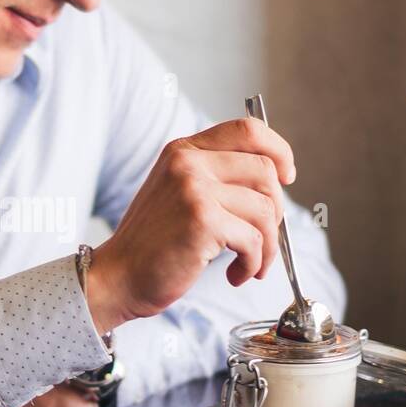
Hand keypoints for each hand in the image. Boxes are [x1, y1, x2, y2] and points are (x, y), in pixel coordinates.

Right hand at [86, 117, 295, 333]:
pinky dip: (254, 263)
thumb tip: (274, 181)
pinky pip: (254, 239)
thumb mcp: (177, 194)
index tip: (287, 175)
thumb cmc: (152, 244)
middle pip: (265, 170)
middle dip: (275, 211)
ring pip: (265, 209)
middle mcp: (187, 163)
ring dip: (267, 245)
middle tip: (263, 239)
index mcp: (183, 151)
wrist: (118, 276)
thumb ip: (215, 177)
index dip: (278, 149)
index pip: (247, 130)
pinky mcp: (203, 221)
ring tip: (251, 264)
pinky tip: (236, 274)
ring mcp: (194, 189)